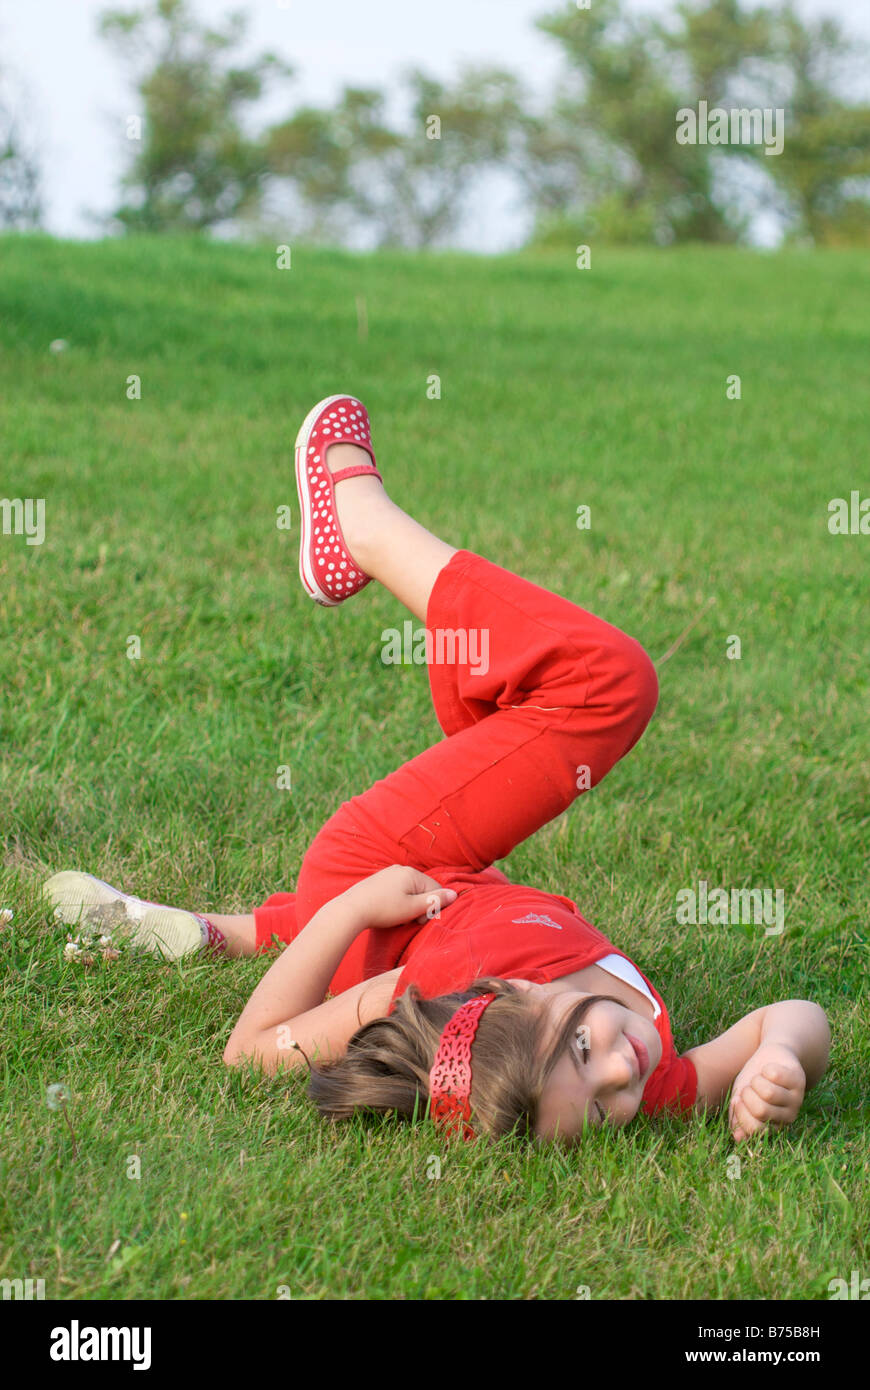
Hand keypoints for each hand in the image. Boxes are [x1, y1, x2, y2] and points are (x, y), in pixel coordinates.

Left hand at [342, 866, 457, 929]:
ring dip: (408, 907)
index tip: (419, 921)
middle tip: (408, 921)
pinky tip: (387, 912)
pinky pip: (397, 891)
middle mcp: (401, 869)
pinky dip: (397, 903)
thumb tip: (455, 894)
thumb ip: (434, 901)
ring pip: (409, 892)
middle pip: (422, 890)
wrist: (351, 910)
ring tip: (396, 917)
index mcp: (412, 873)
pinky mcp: (378, 881)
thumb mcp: (412, 908)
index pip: (435, 889)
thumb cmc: (383, 909)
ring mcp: (388, 873)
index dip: (432, 908)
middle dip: (419, 907)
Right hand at [729, 1043, 805, 1142]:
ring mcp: (795, 1100)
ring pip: (769, 1093)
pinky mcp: (799, 1082)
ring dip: (756, 1080)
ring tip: (759, 1077)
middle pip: (761, 1110)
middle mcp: (787, 1117)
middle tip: (749, 1087)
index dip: (740, 1112)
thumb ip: (738, 1117)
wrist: (772, 1058)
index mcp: (772, 1125)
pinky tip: (769, 1069)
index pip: (754, 1129)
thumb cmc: (754, 1081)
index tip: (737, 1100)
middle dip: (747, 1094)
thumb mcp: (742, 1098)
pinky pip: (776, 1075)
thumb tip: (737, 1138)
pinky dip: (766, 1068)